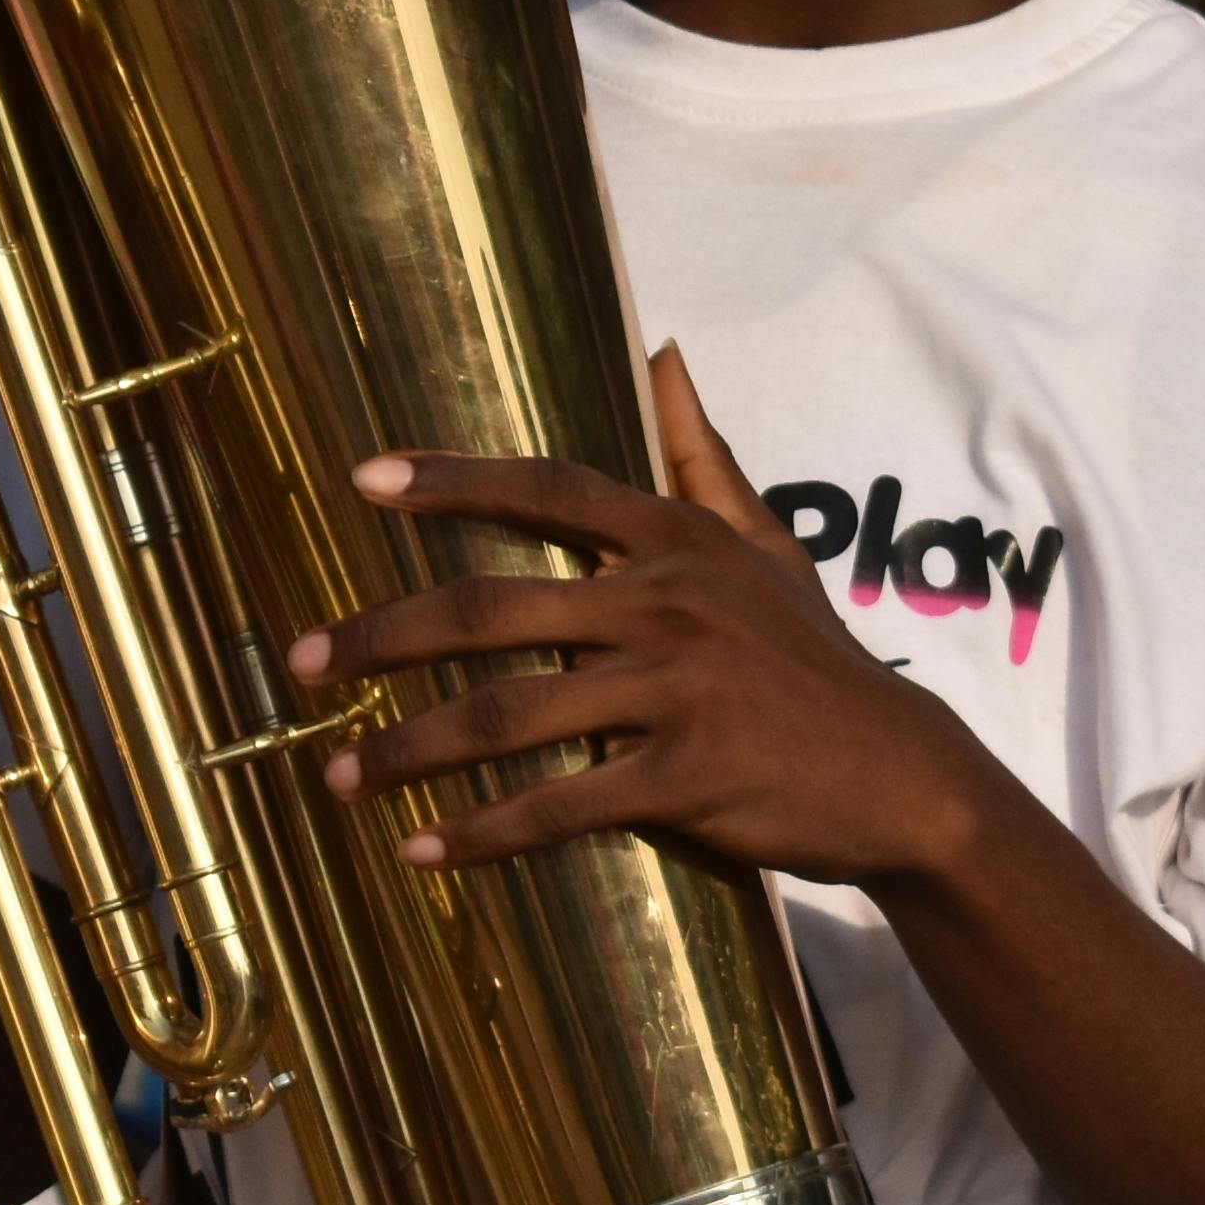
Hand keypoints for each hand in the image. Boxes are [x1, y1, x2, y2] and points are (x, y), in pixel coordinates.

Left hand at [295, 345, 1008, 891]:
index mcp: (675, 542)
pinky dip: (481, 833)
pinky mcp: (682, 778)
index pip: (545, 489)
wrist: (903, 777)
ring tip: (338, 778)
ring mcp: (673, 690)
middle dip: (378, 637)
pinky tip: (424, 850)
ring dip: (407, 750)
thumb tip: (665, 354)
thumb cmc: (817, 662)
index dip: (451, 481)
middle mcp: (665, 603)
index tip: (361, 479)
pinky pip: (556, 804)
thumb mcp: (768, 548)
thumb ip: (701, 460)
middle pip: (486, 608)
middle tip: (302, 663)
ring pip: (504, 715)